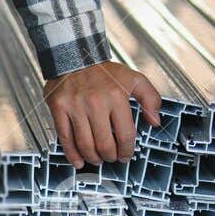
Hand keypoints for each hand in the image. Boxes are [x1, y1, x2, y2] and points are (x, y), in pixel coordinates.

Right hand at [43, 59, 161, 166]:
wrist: (76, 55)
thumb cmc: (105, 71)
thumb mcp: (134, 78)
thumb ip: (150, 98)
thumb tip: (155, 121)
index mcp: (116, 96)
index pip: (125, 133)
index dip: (127, 150)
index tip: (126, 155)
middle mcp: (96, 102)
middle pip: (104, 143)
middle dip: (110, 157)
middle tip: (112, 159)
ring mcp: (76, 106)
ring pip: (85, 144)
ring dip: (93, 158)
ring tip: (98, 160)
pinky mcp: (59, 108)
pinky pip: (65, 138)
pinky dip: (72, 154)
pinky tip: (78, 160)